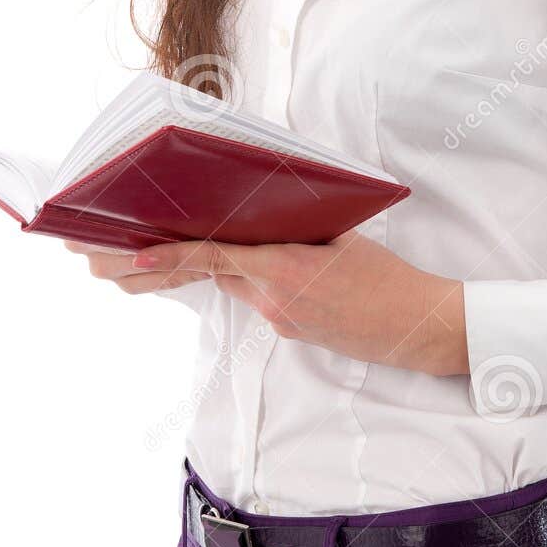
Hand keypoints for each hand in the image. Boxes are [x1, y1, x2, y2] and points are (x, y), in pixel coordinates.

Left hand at [68, 229, 467, 376]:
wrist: (419, 327)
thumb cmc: (388, 276)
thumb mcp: (343, 239)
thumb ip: (296, 229)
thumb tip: (261, 214)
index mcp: (284, 269)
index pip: (214, 257)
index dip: (170, 256)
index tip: (133, 256)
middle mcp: (273, 299)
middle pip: (218, 271)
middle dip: (180, 260)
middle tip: (127, 256)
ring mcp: (281, 320)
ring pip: (241, 284)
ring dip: (228, 268)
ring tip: (210, 253)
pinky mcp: (291, 333)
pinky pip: (263, 299)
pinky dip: (260, 281)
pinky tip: (286, 272)